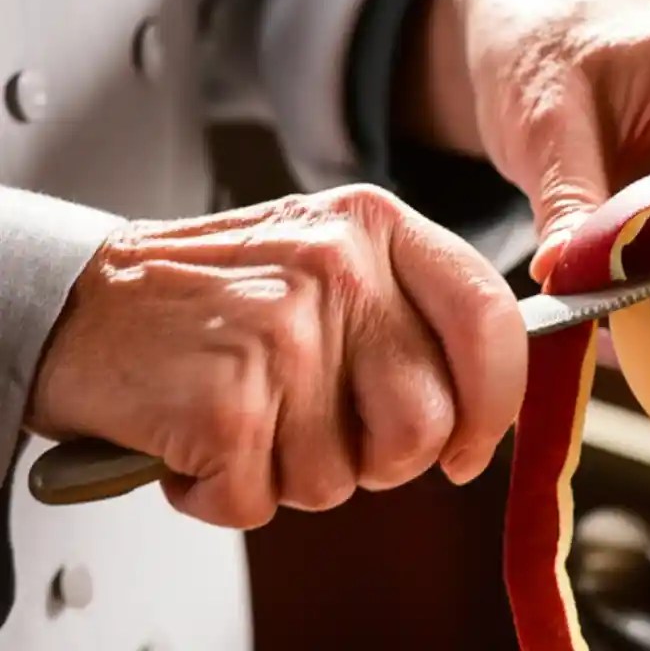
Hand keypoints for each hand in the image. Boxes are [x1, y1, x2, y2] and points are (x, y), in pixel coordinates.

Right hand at [27, 185, 525, 527]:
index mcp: (376, 227)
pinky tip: (199, 438)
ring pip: (346, 476)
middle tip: (322, 432)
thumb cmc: (212, 296)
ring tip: (249, 418)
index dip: (494, 401)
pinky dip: (225, 492)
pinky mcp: (227, 400)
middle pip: (426, 423)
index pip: (490, 318)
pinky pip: (264, 499)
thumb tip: (480, 410)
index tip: (470, 444)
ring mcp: (282, 333)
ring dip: (294, 473)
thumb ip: (411, 318)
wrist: (79, 301)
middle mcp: (339, 271)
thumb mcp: (326, 261)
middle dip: (381, 459)